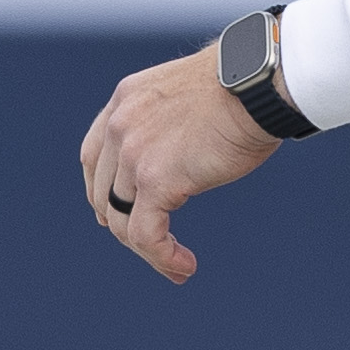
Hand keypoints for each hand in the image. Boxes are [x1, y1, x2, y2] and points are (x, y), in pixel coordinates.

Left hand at [78, 44, 281, 282]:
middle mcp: (119, 124)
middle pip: (103, 192)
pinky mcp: (155, 179)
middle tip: (156, 247)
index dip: (100, 190)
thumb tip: (178, 156)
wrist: (256, 84)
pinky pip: (146, 235)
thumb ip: (166, 123)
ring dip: (147, 250)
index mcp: (124, 100)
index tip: (117, 213)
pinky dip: (162, 257)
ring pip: (122, 220)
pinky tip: (183, 265)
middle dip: (125, 226)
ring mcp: (133, 152)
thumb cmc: (240, 90)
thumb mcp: (182, 97)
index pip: (93, 156)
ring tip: (176, 265)